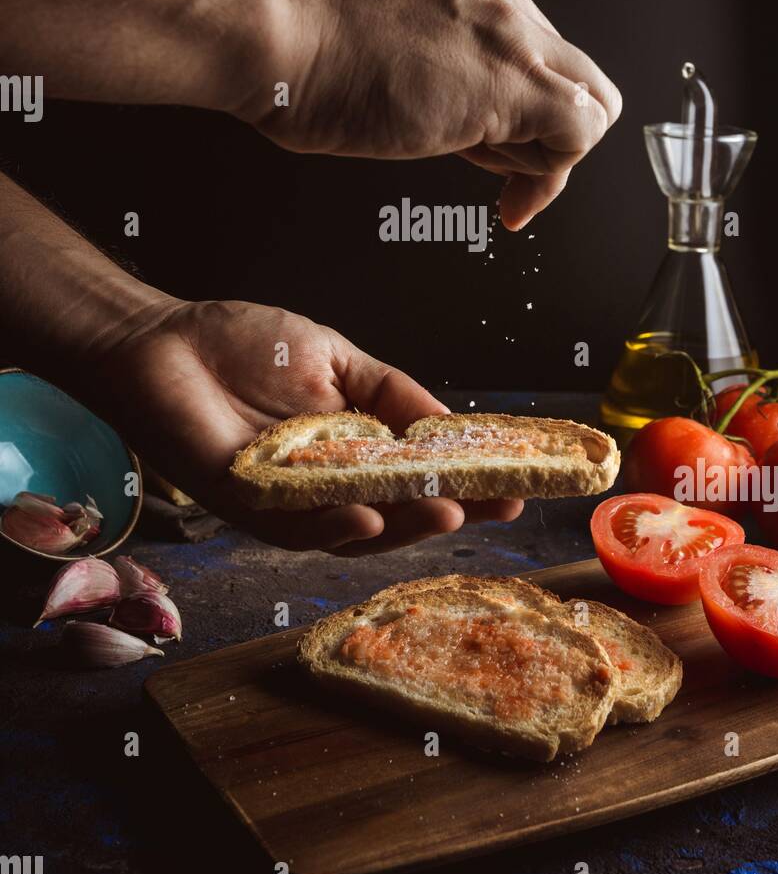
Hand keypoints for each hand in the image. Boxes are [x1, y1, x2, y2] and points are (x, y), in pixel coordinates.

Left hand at [86, 296, 523, 554]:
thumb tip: (450, 422)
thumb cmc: (243, 343)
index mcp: (353, 447)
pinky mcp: (247, 508)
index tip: (516, 485)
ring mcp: (289, 501)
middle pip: (397, 513)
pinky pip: (296, 529)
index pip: (419, 475)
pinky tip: (369, 518)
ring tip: (448, 513)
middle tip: (497, 507)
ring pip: (355, 531)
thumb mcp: (337, 357)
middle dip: (450, 512)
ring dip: (402, 527)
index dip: (467, 483)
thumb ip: (391, 390)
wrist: (164, 342)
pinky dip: (334, 527)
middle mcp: (327, 483)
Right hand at [243, 0, 621, 228]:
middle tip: (508, 183)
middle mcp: (510, 1)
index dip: (533, 120)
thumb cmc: (313, 55)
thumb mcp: (400, 42)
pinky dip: (553, 179)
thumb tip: (477, 114)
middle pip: (580, 83)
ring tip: (473, 166)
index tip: (502, 158)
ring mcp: (517, 38)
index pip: (545, 58)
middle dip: (550, 141)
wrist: (286, 45)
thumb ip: (451, 64)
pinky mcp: (516, 83)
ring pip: (588, 109)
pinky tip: (508, 198)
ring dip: (539, 159)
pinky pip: (581, 133)